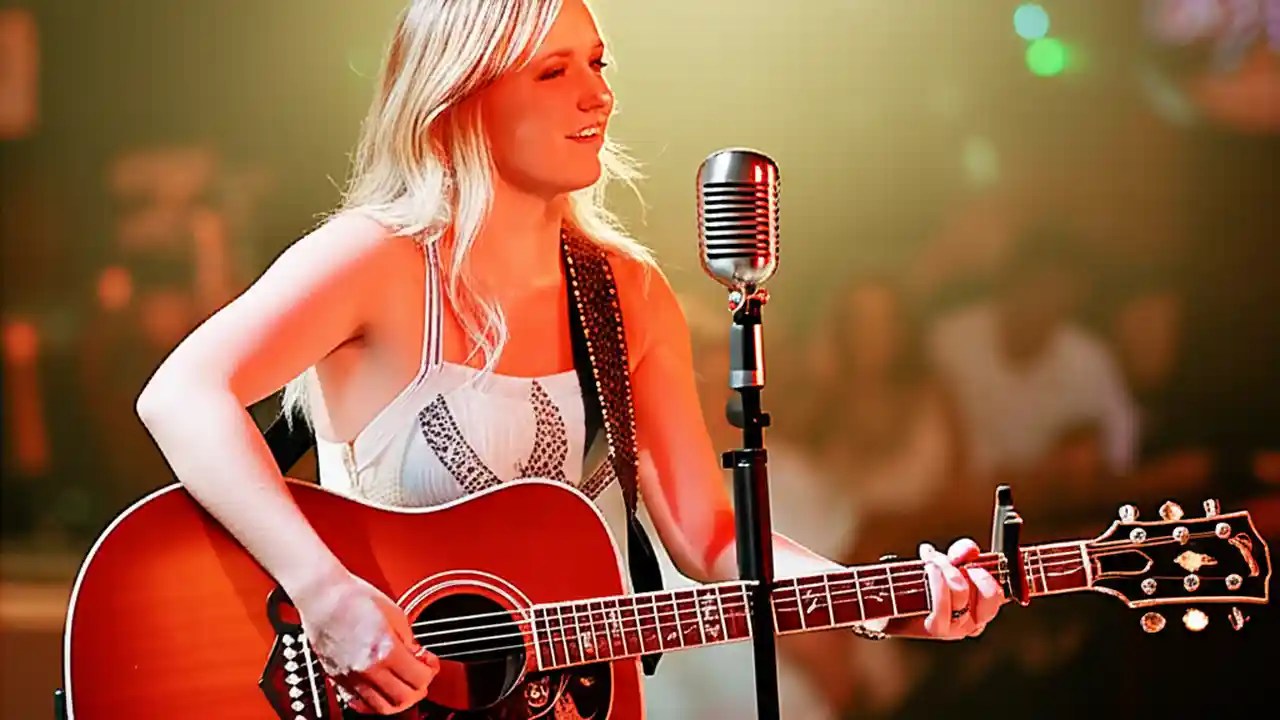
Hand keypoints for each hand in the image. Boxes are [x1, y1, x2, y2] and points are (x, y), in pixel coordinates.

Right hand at [293, 571, 438, 714]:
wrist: (323, 597)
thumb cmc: (354, 598)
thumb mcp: (395, 613)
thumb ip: (409, 640)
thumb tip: (417, 656)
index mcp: (385, 650)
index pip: (419, 678)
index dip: (430, 671)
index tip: (429, 663)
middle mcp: (368, 669)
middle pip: (403, 698)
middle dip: (419, 688)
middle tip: (421, 675)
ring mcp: (351, 677)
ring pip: (382, 708)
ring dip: (399, 700)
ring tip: (405, 686)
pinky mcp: (337, 679)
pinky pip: (359, 704)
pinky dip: (374, 703)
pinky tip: (381, 691)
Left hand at [888, 538, 1002, 639]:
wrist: (892, 607)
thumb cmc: (923, 585)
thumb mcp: (946, 563)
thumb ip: (961, 554)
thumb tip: (970, 550)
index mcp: (983, 606)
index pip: (1001, 591)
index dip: (991, 571)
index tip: (972, 557)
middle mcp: (975, 620)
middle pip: (990, 596)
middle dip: (973, 571)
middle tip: (955, 562)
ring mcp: (958, 628)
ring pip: (963, 595)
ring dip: (947, 570)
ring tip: (933, 562)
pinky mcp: (938, 630)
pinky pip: (942, 607)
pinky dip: (936, 583)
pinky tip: (929, 569)